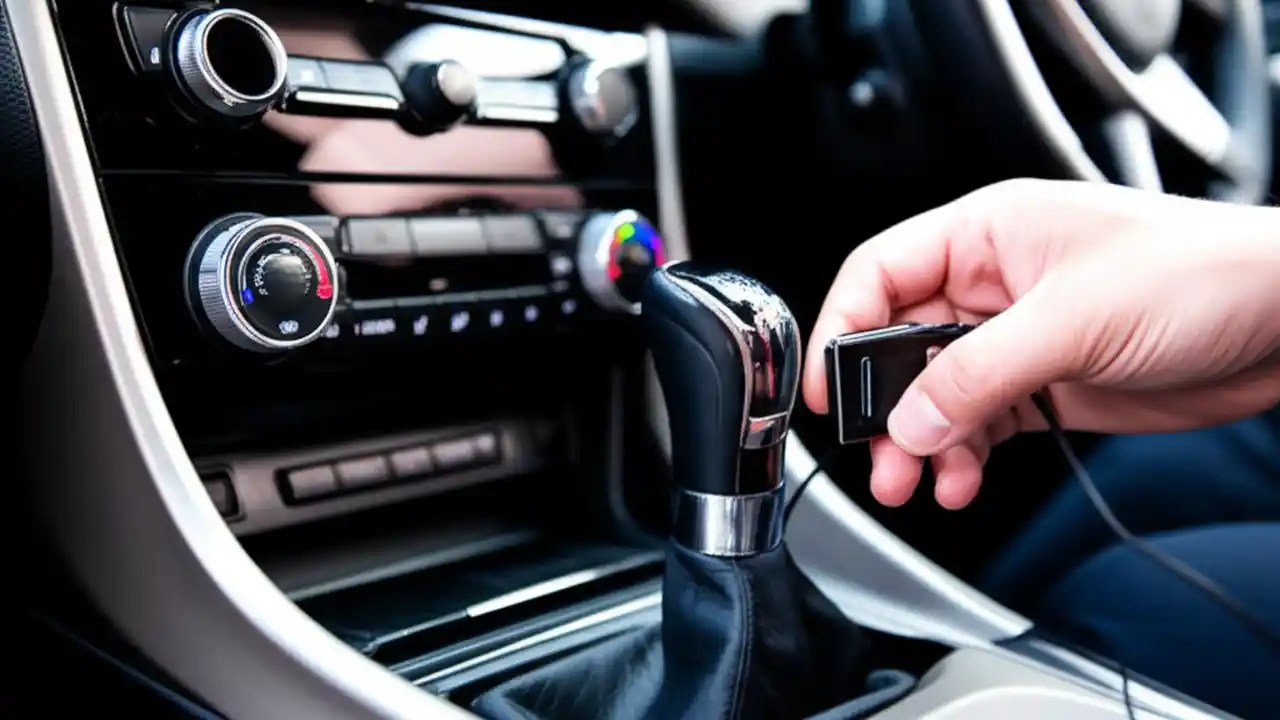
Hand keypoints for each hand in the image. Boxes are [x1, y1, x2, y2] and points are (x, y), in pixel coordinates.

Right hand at [803, 179, 1279, 509]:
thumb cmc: (1202, 272)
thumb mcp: (1074, 319)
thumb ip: (979, 373)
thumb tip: (911, 419)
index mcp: (985, 233)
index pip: (880, 274)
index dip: (841, 328)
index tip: (826, 387)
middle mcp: (991, 283)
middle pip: (900, 344)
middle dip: (883, 405)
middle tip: (878, 454)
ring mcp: (1016, 337)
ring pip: (935, 393)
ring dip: (920, 441)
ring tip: (913, 481)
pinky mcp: (1043, 383)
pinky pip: (978, 422)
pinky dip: (964, 455)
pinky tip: (963, 479)